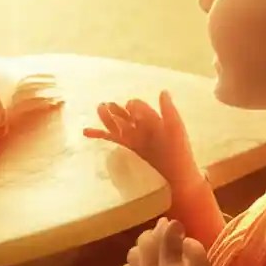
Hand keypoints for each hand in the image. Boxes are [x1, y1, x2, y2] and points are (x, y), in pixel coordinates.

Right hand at [82, 90, 201, 190]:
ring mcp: (134, 136)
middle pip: (125, 113)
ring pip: (116, 123)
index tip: (131, 110)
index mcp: (153, 118)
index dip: (134, 106)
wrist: (177, 173)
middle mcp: (142, 126)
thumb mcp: (176, 127)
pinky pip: (112, 138)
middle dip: (116, 109)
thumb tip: (162, 92)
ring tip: (99, 108)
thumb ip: (168, 110)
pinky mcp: (129, 146)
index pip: (139, 107)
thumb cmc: (179, 150)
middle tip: (106, 105)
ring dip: (107, 116)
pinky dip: (99, 134)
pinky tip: (86, 131)